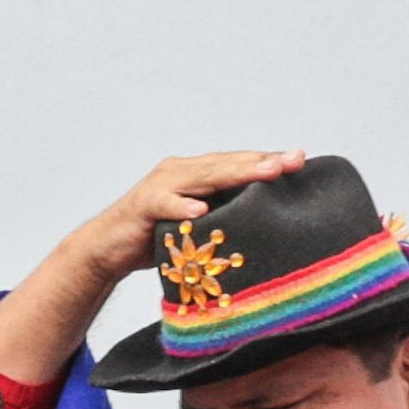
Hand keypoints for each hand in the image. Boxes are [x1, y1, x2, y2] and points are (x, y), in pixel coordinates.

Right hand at [65, 149, 305, 299]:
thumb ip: (223, 218)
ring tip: (266, 174)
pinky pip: (164, 204)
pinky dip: (181, 206)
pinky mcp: (142, 205)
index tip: (301, 159)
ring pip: (203, 177)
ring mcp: (160, 185)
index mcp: (196, 174)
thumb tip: (268, 227)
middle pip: (227, 164)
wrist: (107, 248)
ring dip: (235, 174)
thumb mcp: (198, 227)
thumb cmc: (156, 238)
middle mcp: (180, 172)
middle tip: (292, 162)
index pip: (237, 163)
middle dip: (262, 162)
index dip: (267, 160)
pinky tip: (199, 210)